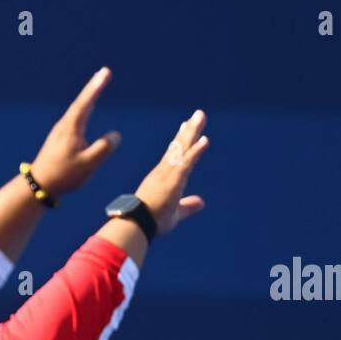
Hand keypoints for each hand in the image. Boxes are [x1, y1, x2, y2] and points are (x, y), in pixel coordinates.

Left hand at [27, 67, 120, 197]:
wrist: (39, 185)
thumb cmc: (63, 175)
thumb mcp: (87, 164)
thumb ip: (103, 149)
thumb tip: (115, 135)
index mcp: (71, 128)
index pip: (86, 103)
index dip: (96, 87)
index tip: (106, 72)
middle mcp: (64, 126)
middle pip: (82, 102)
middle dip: (94, 87)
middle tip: (105, 72)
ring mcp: (61, 132)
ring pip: (78, 109)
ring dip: (89, 96)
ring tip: (98, 84)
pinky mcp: (60, 139)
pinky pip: (76, 118)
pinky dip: (84, 108)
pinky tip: (87, 109)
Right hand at [133, 109, 209, 234]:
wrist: (136, 225)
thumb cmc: (151, 222)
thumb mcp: (175, 214)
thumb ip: (188, 207)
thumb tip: (201, 202)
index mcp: (162, 178)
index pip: (173, 155)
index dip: (180, 140)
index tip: (185, 127)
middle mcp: (163, 171)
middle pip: (179, 146)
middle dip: (189, 130)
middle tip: (198, 114)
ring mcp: (167, 174)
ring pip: (182, 149)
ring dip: (192, 132)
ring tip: (200, 116)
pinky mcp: (173, 180)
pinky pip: (186, 162)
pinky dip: (196, 151)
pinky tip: (205, 140)